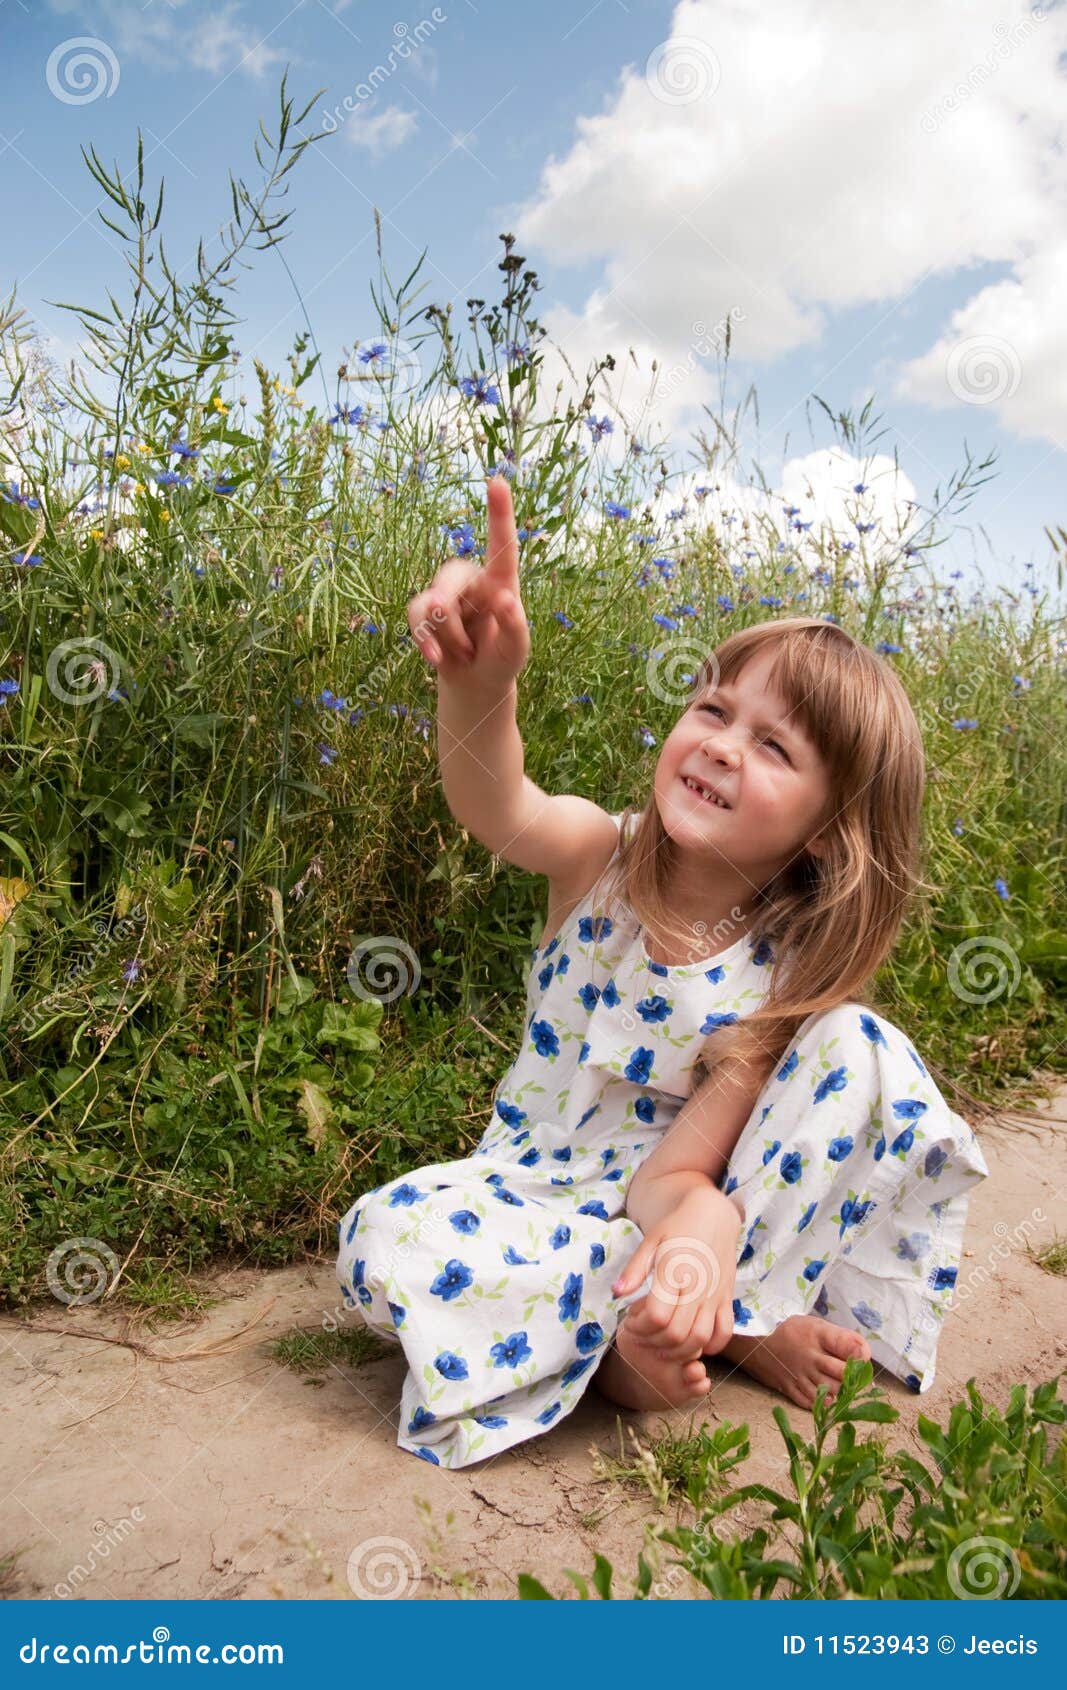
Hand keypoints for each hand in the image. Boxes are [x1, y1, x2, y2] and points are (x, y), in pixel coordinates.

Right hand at [406, 475, 529, 691]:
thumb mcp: (517, 650)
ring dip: (446, 634)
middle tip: (452, 628)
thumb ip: (516, 626)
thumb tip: (505, 599)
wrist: (477, 683)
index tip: (497, 481)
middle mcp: (473, 581)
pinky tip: (436, 659)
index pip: (502, 545)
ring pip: (432, 601)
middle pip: (451, 573)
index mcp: (501, 583)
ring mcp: (447, 595)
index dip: (499, 513)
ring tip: (464, 655)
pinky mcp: (427, 611)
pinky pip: (416, 615)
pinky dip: (425, 639)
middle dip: (447, 603)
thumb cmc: (502, 660)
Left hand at [612, 1189, 741, 1361]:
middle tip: (642, 1333)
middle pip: (676, 1334)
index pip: (657, 1315)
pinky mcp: (727, 1298)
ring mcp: (716, 1295)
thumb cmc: (678, 1227)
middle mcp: (698, 1286)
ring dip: (678, 1351)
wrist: (713, 1214)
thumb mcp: (651, 1240)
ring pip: (700, 1339)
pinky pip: (724, 1333)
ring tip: (663, 1343)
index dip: (639, 1326)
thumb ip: (634, 1269)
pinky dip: (710, 1346)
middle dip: (653, 1342)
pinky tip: (693, 1341)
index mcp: (675, 1271)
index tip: (630, 1320)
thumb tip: (616, 1294)